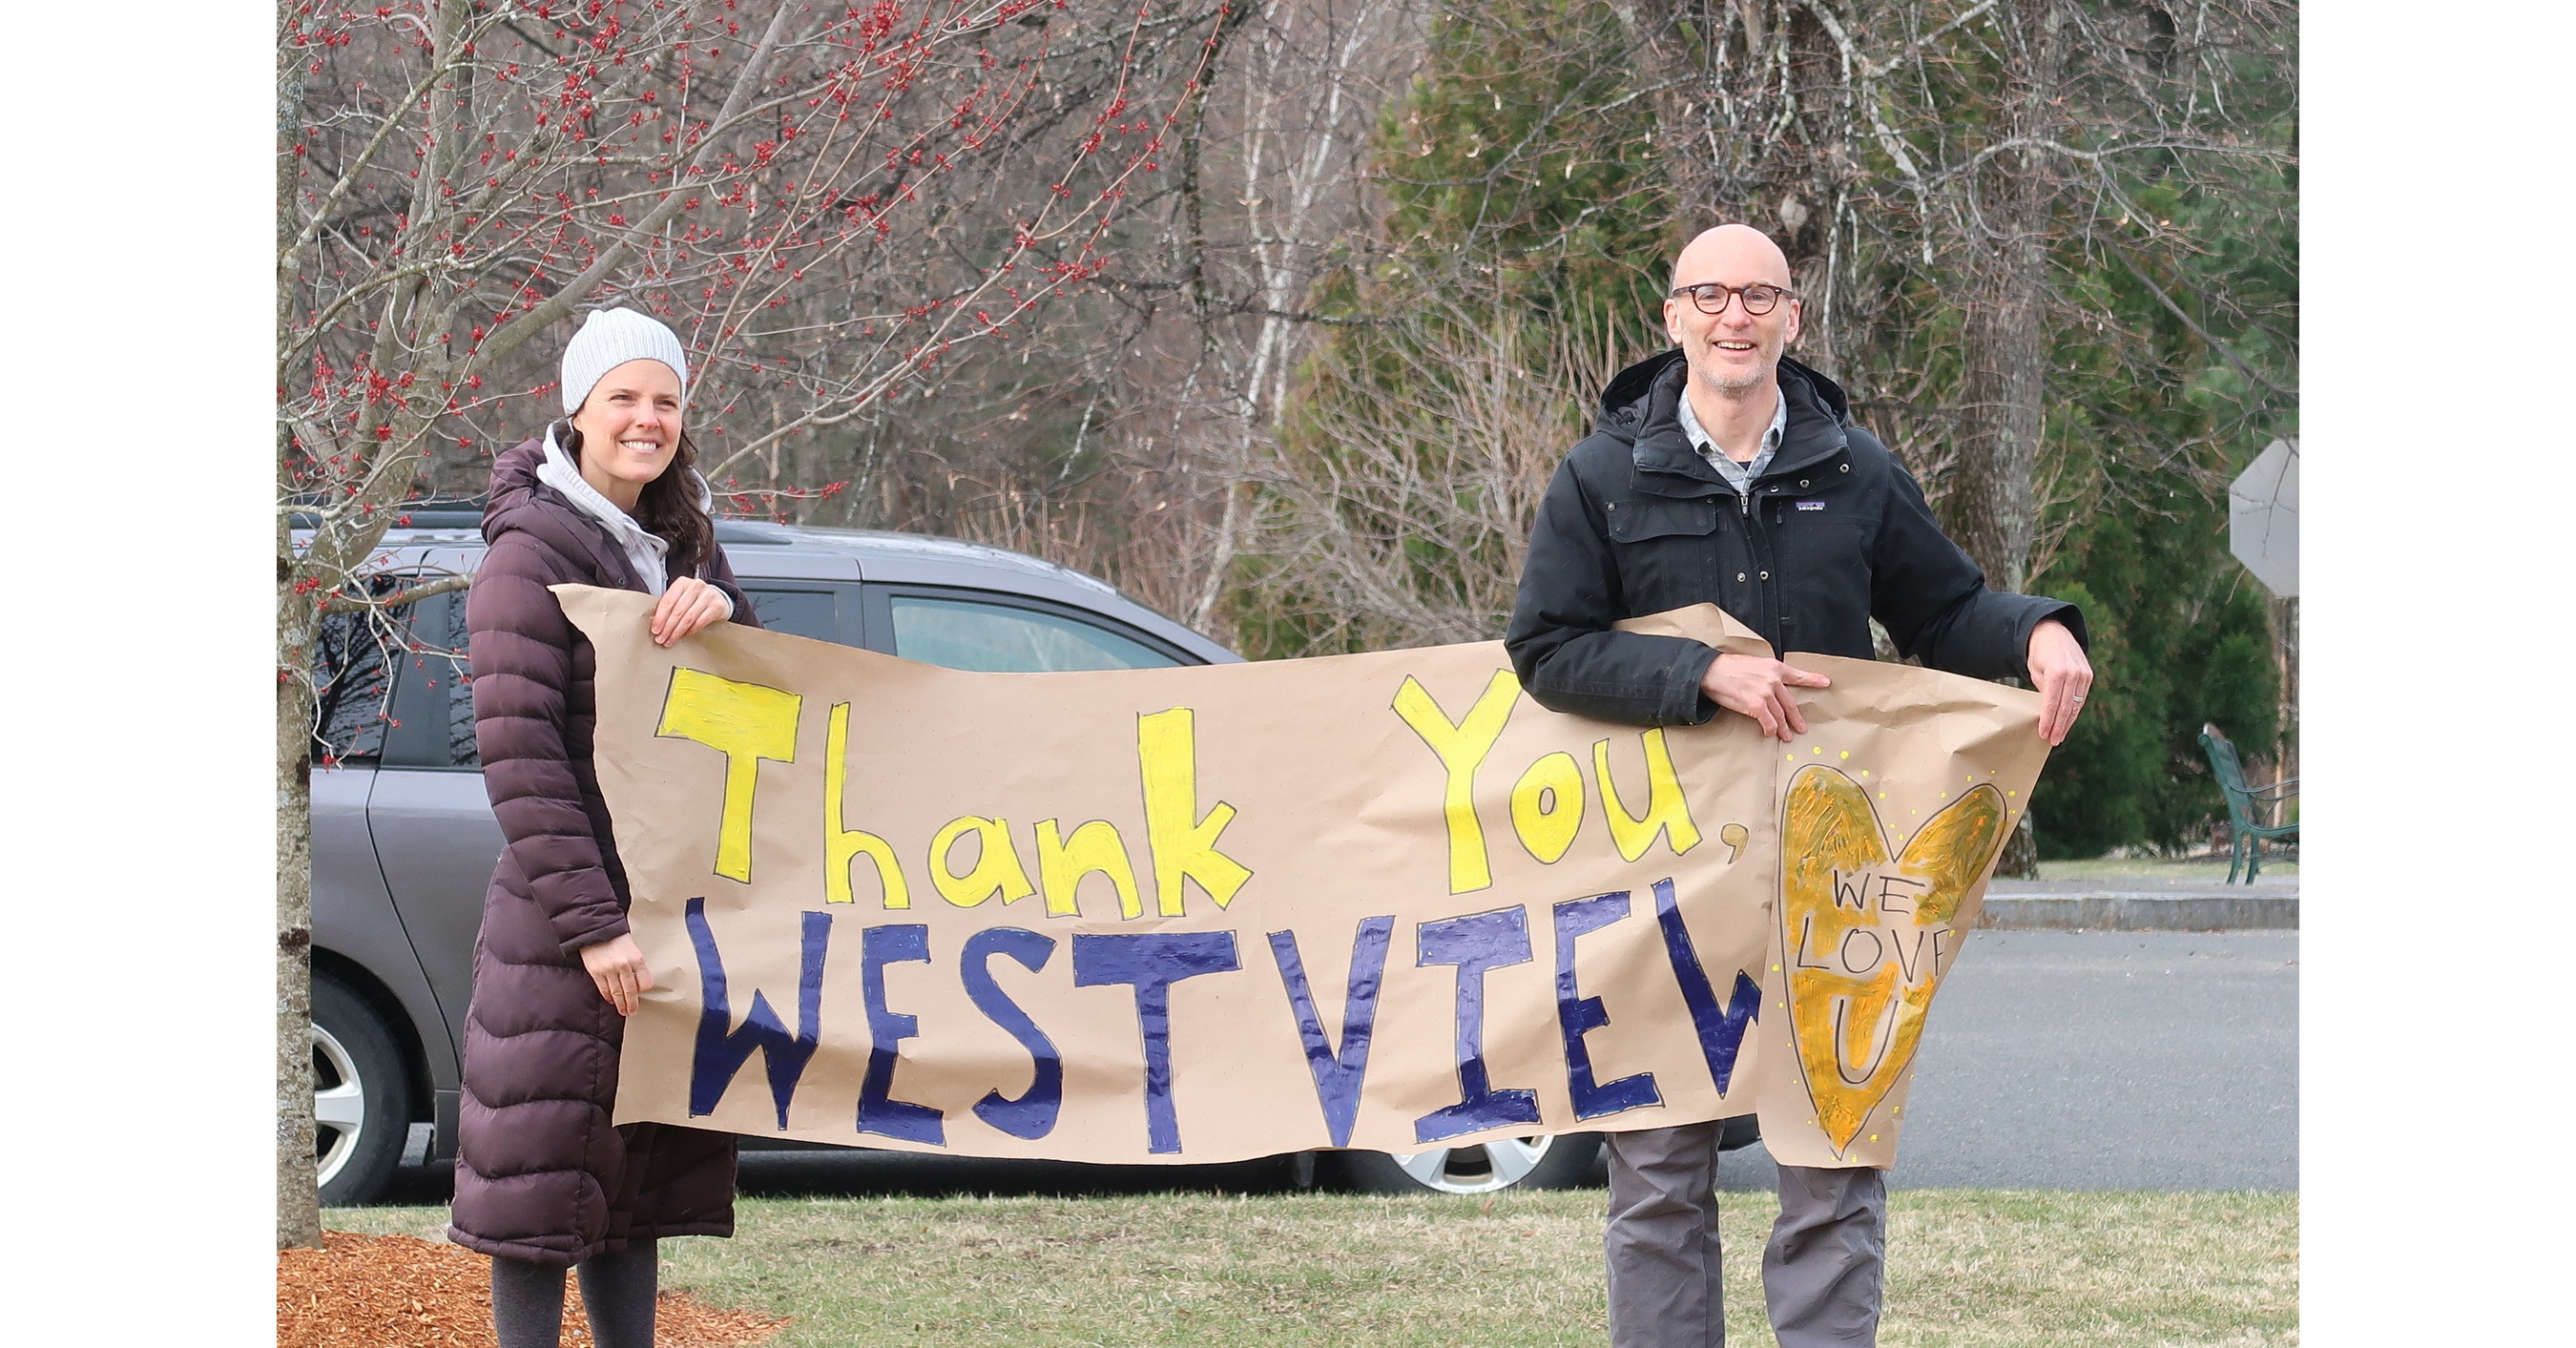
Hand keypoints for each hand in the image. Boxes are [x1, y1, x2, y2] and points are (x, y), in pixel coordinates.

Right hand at [580, 933, 655, 1015]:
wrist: (596, 929)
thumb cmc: (616, 937)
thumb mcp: (632, 947)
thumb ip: (636, 964)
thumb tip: (637, 981)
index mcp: (636, 958)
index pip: (645, 982)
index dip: (643, 990)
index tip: (641, 994)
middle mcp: (624, 965)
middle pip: (631, 991)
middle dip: (632, 1004)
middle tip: (632, 1011)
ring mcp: (609, 969)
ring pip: (617, 993)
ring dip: (620, 1004)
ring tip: (623, 1011)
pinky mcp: (596, 972)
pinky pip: (604, 989)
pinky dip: (608, 997)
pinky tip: (611, 1000)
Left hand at [651, 576, 730, 646]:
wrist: (717, 598)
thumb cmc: (695, 599)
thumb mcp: (681, 596)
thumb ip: (669, 606)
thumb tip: (656, 623)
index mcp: (682, 582)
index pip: (668, 601)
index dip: (660, 617)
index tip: (655, 629)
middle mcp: (695, 586)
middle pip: (677, 611)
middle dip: (667, 628)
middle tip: (661, 638)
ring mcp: (708, 596)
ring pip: (688, 618)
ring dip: (677, 632)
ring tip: (670, 640)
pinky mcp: (717, 606)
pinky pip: (700, 622)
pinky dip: (690, 631)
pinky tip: (684, 635)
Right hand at [1700, 652, 1831, 740]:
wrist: (1711, 671)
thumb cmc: (1728, 667)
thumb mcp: (1754, 664)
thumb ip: (1767, 674)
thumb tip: (1773, 687)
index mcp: (1774, 667)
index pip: (1798, 675)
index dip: (1813, 680)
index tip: (1825, 682)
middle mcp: (1773, 680)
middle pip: (1790, 703)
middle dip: (1796, 718)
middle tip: (1801, 727)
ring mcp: (1766, 693)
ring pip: (1781, 715)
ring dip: (1784, 728)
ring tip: (1786, 735)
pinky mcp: (1756, 705)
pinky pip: (1768, 722)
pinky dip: (1770, 729)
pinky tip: (1769, 733)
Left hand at [2027, 618, 2093, 746]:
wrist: (2053, 632)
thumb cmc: (2039, 653)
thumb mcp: (2035, 671)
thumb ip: (2043, 690)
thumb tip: (2047, 713)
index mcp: (2057, 672)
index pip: (2052, 703)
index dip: (2048, 721)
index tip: (2044, 734)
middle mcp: (2072, 673)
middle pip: (2065, 707)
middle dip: (2059, 726)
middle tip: (2053, 740)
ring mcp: (2083, 674)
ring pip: (2075, 705)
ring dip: (2068, 722)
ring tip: (2060, 735)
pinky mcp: (2088, 675)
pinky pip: (2081, 698)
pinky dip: (2074, 711)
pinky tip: (2068, 721)